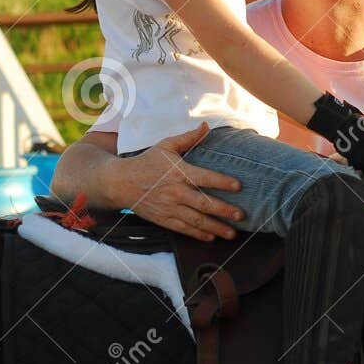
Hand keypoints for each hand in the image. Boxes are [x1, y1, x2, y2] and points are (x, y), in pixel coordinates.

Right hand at [101, 124, 244, 241]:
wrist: (121, 182)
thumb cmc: (147, 162)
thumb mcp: (166, 146)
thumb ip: (188, 138)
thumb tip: (206, 125)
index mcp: (179, 173)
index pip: (205, 178)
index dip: (223, 182)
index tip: (239, 186)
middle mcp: (176, 192)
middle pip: (204, 203)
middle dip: (224, 210)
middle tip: (241, 215)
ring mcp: (170, 208)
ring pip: (196, 221)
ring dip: (216, 228)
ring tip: (232, 233)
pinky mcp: (164, 219)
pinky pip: (184, 229)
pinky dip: (198, 235)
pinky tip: (211, 238)